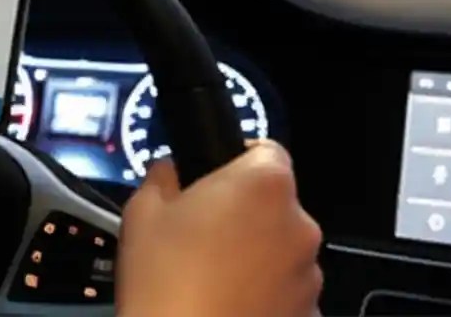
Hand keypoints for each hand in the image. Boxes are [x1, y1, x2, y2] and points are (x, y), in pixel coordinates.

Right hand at [117, 141, 322, 316]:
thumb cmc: (165, 286)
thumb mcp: (142, 213)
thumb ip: (164, 177)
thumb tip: (172, 171)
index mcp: (263, 184)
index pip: (266, 150)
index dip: (236, 163)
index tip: (214, 181)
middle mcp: (298, 224)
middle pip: (274, 204)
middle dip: (243, 215)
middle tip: (201, 236)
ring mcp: (308, 273)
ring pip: (281, 249)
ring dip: (256, 256)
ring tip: (211, 278)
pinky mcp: (309, 312)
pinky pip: (285, 289)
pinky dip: (265, 294)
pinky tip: (228, 304)